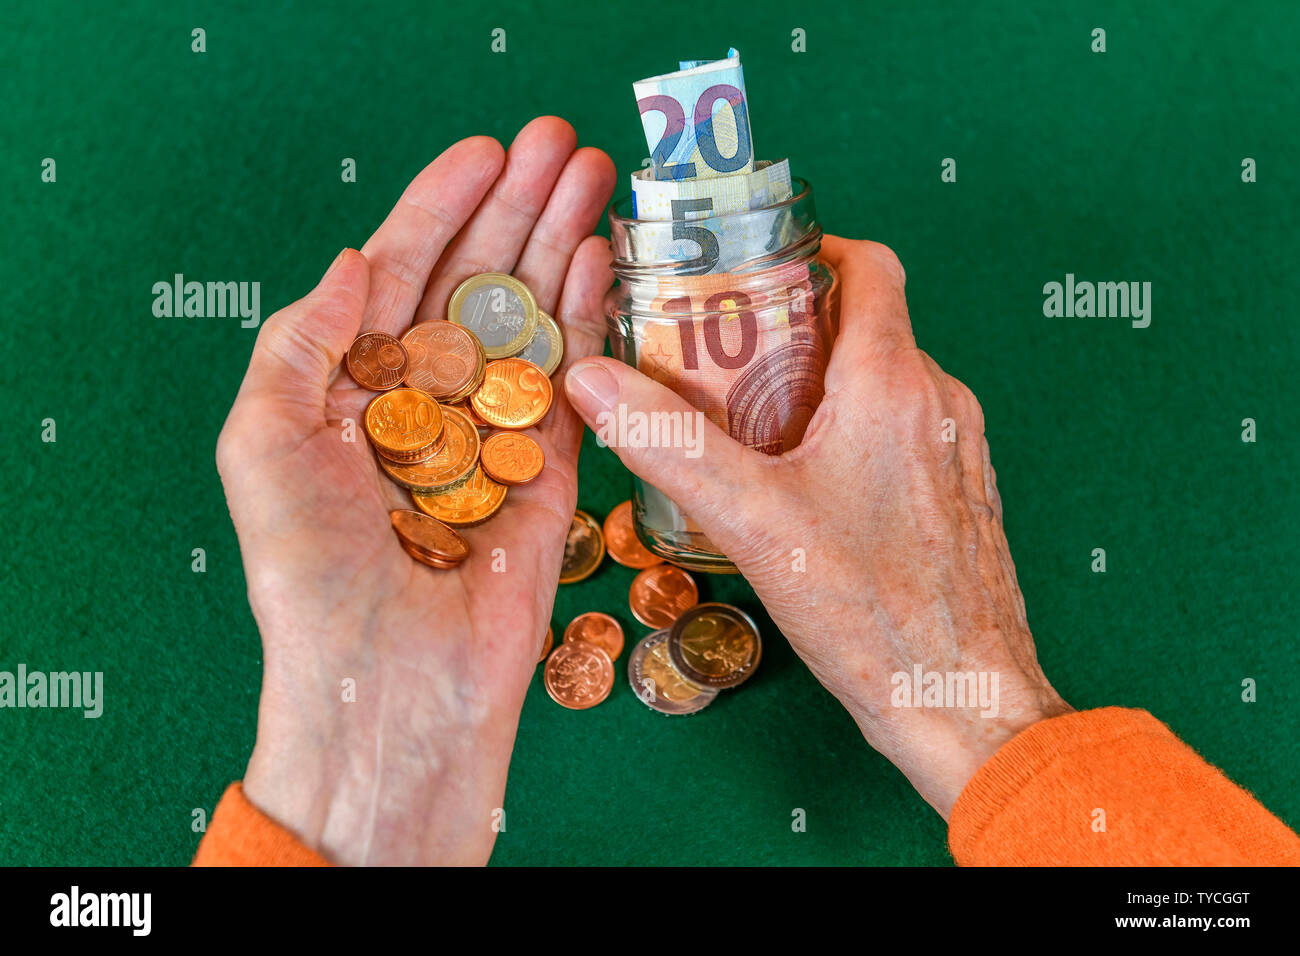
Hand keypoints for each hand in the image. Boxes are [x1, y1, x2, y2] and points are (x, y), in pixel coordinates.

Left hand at [216, 118, 615, 863]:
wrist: (390, 687)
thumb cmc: (312, 575)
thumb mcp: (262, 444)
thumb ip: (299, 342)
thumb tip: (355, 261)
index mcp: (353, 391)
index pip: (403, 277)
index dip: (439, 208)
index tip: (483, 150)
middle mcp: (426, 404)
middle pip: (478, 284)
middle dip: (517, 209)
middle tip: (561, 144)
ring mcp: (493, 435)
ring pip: (533, 320)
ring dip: (561, 245)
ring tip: (593, 177)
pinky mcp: (550, 474)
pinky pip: (571, 384)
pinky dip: (587, 320)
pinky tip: (599, 260)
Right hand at [561, 236, 1071, 817]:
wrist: (965, 703)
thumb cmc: (875, 613)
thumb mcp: (754, 521)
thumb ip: (670, 444)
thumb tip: (592, 382)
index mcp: (895, 383)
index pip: (870, 266)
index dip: (813, 250)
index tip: (754, 267)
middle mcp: (939, 404)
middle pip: (865, 325)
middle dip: (792, 328)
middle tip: (722, 357)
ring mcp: (957, 454)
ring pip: (883, 385)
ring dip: (819, 386)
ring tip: (750, 423)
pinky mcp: (959, 501)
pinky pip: (902, 436)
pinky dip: (851, 434)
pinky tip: (804, 487)